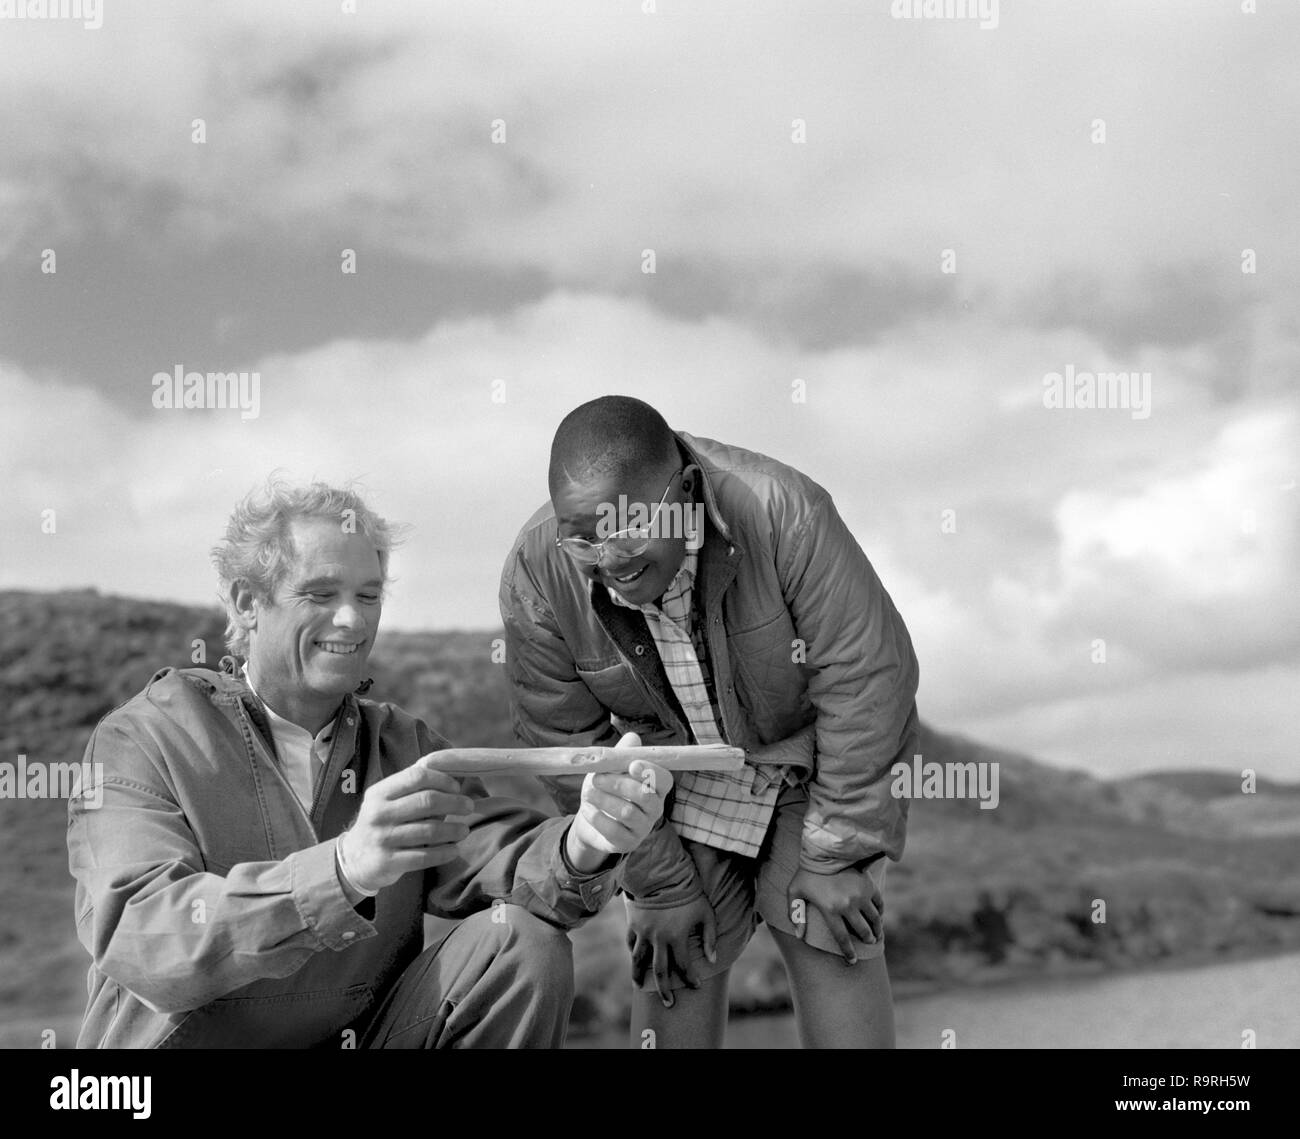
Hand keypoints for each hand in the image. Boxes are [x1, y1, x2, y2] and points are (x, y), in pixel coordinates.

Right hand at [338, 756, 475, 893]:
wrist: (353, 859)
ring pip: (428, 830)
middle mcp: (379, 813)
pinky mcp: (387, 862)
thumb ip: (414, 789)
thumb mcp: (388, 801)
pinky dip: (444, 853)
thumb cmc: (382, 823)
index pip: (417, 777)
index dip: (442, 780)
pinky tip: (455, 850)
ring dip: (453, 830)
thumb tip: (457, 776)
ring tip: (464, 830)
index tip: (457, 788)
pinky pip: (423, 856)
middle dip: (454, 803)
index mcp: (380, 792)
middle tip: (469, 807)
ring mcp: (382, 838)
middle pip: (426, 801)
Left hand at [565, 732, 671, 871]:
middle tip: (596, 778)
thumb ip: (622, 753)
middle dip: (619, 785)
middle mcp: (655, 808)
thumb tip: (633, 737)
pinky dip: (598, 818)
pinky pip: (615, 831)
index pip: (664, 780)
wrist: (591, 817)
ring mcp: (643, 828)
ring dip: (604, 800)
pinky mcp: (627, 843)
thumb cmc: (606, 787)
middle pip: (645, 796)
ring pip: (628, 813)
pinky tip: (588, 809)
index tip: (632, 765)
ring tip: (587, 792)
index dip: (651, 772)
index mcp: (656, 787)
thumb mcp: (611, 767)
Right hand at [626, 892, 718, 1007]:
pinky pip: (630, 943)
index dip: (690, 978)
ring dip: (639, 975)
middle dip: (664, 990)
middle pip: (660, 971)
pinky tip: (634, 959)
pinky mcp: (634, 923)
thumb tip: (712, 960)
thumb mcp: (706, 913)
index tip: (696, 986)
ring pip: (639, 960)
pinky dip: (633, 952)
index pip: (683, 966)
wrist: (662, 874)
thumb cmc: (689, 893)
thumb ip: (710, 938)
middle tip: (668, 1003)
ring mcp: (644, 932)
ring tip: (639, 986)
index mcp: (677, 938)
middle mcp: (658, 939)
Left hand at [788, 863, 883, 964]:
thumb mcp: (794, 892)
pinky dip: (880, 912)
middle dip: (867, 940)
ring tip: (876, 934)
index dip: (848, 952)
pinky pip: (879, 903)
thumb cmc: (806, 873)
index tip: (851, 961)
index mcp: (830, 910)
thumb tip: (799, 936)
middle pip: (862, 931)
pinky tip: (878, 916)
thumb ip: (796, 914)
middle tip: (868, 943)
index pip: (842, 938)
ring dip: (876, 929)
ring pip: (874, 919)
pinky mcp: (868, 885)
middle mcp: (848, 905)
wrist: (824, 850)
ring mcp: (860, 895)